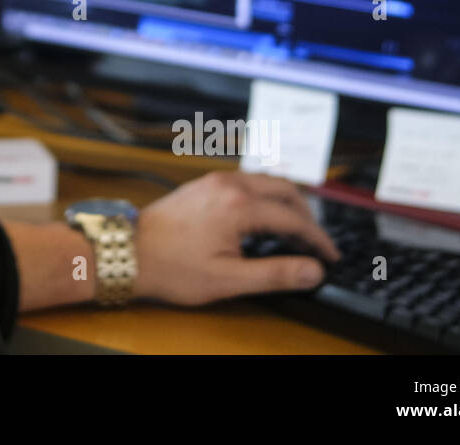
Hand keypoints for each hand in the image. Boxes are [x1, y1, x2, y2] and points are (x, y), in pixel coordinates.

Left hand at [132, 170, 340, 305]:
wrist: (129, 251)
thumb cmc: (173, 267)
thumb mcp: (229, 279)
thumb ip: (276, 273)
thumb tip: (313, 270)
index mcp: (239, 205)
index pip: (294, 218)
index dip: (317, 239)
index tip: (330, 256)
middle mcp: (229, 184)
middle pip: (285, 190)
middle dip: (307, 215)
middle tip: (316, 242)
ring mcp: (215, 180)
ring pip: (266, 182)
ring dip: (286, 203)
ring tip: (296, 232)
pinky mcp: (204, 183)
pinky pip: (247, 182)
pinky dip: (266, 197)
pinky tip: (265, 218)